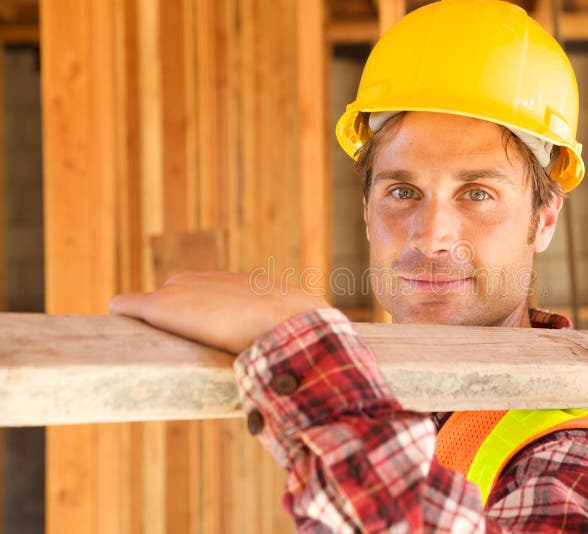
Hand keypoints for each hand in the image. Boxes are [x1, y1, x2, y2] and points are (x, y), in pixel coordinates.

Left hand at [109, 271, 329, 353]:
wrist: (288, 321)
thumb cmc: (301, 330)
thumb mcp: (303, 323)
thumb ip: (299, 333)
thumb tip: (325, 356)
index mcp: (233, 284)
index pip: (205, 295)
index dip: (204, 316)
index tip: (208, 337)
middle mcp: (202, 280)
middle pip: (174, 295)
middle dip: (175, 316)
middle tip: (185, 347)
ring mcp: (178, 292)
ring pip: (153, 304)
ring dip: (153, 321)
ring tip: (153, 343)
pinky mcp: (160, 307)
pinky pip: (127, 305)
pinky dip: (124, 313)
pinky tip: (119, 326)